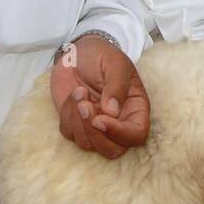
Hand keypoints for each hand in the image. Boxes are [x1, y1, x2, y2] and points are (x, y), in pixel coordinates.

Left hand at [50, 35, 150, 158]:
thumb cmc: (102, 56)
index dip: (118, 133)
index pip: (135, 135)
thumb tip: (112, 112)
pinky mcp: (76, 124)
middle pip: (112, 150)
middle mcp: (118, 123)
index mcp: (135, 109)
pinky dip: (67, 116)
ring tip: (79, 92)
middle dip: (94, 132)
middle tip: (84, 105)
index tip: (99, 119)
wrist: (78, 52)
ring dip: (78, 121)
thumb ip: (116, 86)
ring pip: (88, 144)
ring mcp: (96, 126)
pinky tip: (73, 95)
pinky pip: (69, 134)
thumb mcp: (115, 64)